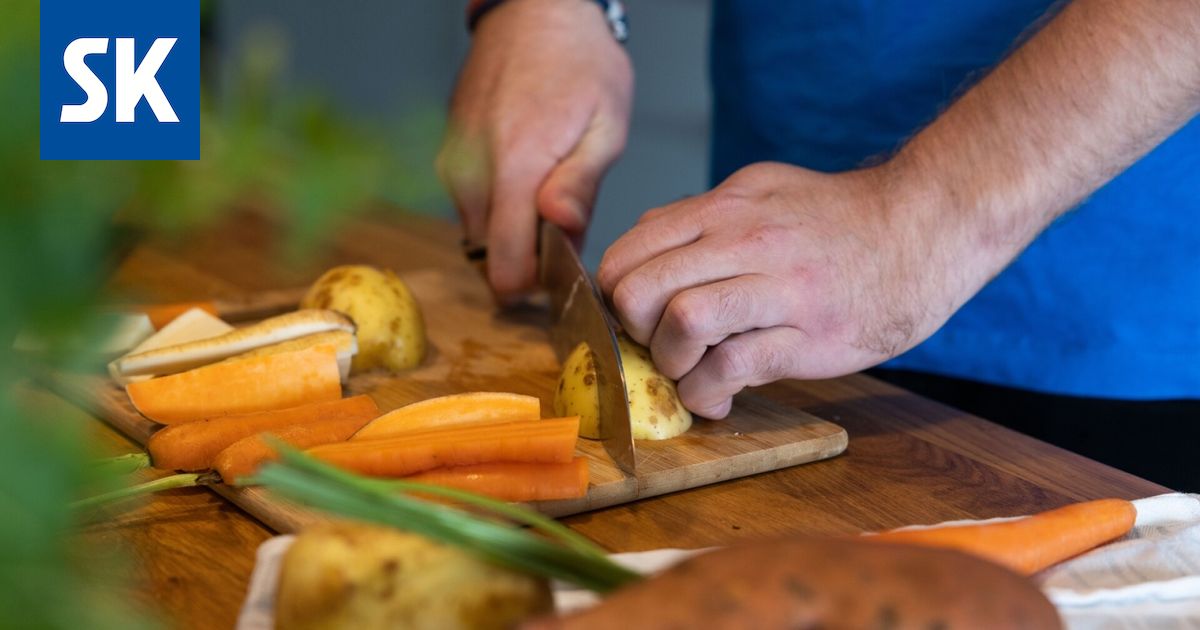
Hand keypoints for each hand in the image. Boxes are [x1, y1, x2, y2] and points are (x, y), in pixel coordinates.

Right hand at [436, 0, 632, 301]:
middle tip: (564, 223)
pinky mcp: (448, 153)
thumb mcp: (605, 126)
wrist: (535, 10)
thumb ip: (581, 187)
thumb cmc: (579, 63)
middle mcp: (472, 170)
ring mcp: (454, 161)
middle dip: (526, 256)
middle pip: (490, 256)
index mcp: (515, 167)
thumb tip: (562, 235)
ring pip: (478, 231)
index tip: (562, 270)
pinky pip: (470, 202)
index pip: (505, 267)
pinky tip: (525, 171)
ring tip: (547, 189)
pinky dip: (496, 203)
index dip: (535, 284)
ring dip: (510, 228)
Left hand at [598, 162, 969, 417]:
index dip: (615, 292)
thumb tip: (645, 242)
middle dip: (631, 331)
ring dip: (669, 363)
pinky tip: (716, 397)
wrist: (924, 230)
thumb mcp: (764, 193)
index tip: (632, 315)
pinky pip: (731, 368)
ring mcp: (779, 288)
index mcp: (727, 206)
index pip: (631, 249)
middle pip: (641, 288)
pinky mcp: (808, 336)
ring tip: (687, 371)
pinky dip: (707, 393)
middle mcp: (746, 240)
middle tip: (655, 345)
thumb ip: (703, 218)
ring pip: (682, 324)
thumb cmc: (838, 222)